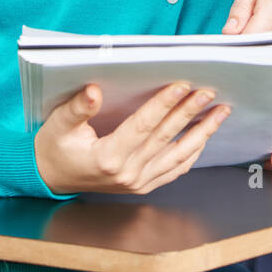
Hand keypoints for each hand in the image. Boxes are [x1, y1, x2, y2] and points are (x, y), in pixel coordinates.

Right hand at [34, 81, 229, 194]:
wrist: (51, 177)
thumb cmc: (55, 146)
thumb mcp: (59, 124)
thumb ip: (78, 108)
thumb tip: (94, 90)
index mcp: (107, 157)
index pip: (143, 126)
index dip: (164, 104)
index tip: (183, 84)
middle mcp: (127, 173)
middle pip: (165, 137)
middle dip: (190, 112)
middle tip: (210, 91)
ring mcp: (137, 183)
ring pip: (177, 155)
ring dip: (202, 132)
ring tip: (220, 112)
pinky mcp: (142, 186)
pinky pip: (174, 170)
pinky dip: (192, 153)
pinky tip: (204, 136)